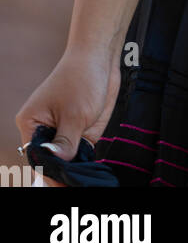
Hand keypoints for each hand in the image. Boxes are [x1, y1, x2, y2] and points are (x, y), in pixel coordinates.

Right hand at [15, 47, 120, 188]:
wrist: (101, 56)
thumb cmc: (82, 78)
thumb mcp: (75, 114)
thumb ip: (65, 144)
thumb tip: (57, 168)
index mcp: (31, 123)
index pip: (37, 158)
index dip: (50, 174)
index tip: (64, 185)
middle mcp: (45, 129)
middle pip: (51, 161)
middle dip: (63, 174)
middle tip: (75, 185)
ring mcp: (63, 130)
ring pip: (67, 160)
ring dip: (76, 169)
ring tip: (85, 181)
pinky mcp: (80, 129)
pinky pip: (80, 152)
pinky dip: (85, 161)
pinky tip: (91, 171)